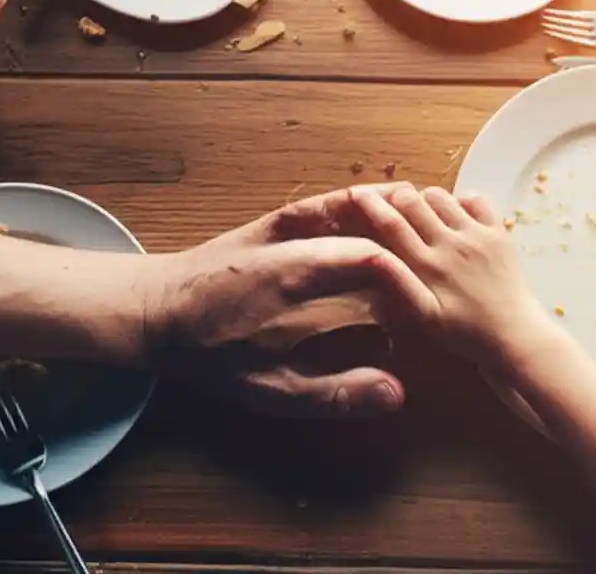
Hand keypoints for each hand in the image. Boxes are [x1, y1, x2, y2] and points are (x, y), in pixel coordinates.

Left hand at [147, 185, 430, 417]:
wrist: (152, 307)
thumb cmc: (204, 353)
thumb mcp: (263, 389)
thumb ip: (331, 391)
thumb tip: (395, 392)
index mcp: (287, 274)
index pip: (371, 258)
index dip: (411, 284)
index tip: (431, 314)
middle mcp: (289, 236)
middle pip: (374, 225)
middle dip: (414, 253)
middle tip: (443, 280)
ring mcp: (285, 219)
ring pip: (359, 203)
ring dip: (398, 221)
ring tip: (433, 246)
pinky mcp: (283, 217)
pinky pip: (337, 203)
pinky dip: (371, 209)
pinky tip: (393, 223)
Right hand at [350, 184, 559, 364]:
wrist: (515, 335)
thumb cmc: (465, 332)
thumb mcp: (425, 316)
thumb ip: (399, 284)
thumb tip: (373, 255)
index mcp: (428, 265)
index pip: (392, 224)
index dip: (371, 205)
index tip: (357, 194)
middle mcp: (450, 243)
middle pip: (412, 201)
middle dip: (395, 197)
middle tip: (390, 203)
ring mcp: (476, 234)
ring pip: (440, 196)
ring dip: (426, 199)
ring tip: (423, 215)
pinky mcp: (498, 232)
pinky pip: (475, 199)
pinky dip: (461, 200)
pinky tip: (456, 216)